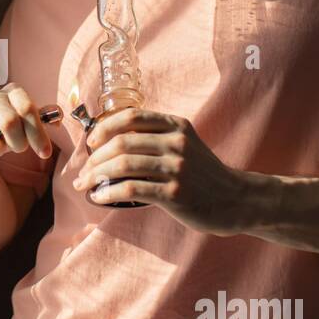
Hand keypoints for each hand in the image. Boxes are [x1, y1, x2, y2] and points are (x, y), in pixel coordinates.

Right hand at [0, 81, 53, 170]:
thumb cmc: (4, 124)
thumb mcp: (25, 118)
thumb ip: (43, 117)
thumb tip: (57, 117)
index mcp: (12, 92)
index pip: (27, 107)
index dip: (38, 133)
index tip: (45, 153)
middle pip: (9, 123)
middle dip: (19, 144)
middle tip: (18, 148)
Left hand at [72, 108, 262, 234]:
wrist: (236, 200)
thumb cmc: (203, 174)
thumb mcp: (186, 144)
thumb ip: (157, 137)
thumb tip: (112, 141)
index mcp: (176, 126)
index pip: (131, 117)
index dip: (104, 128)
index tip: (91, 142)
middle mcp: (176, 143)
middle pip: (121, 143)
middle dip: (94, 158)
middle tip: (82, 172)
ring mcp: (176, 168)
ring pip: (122, 165)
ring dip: (96, 176)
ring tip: (84, 185)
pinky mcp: (174, 194)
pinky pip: (131, 189)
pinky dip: (109, 192)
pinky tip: (99, 197)